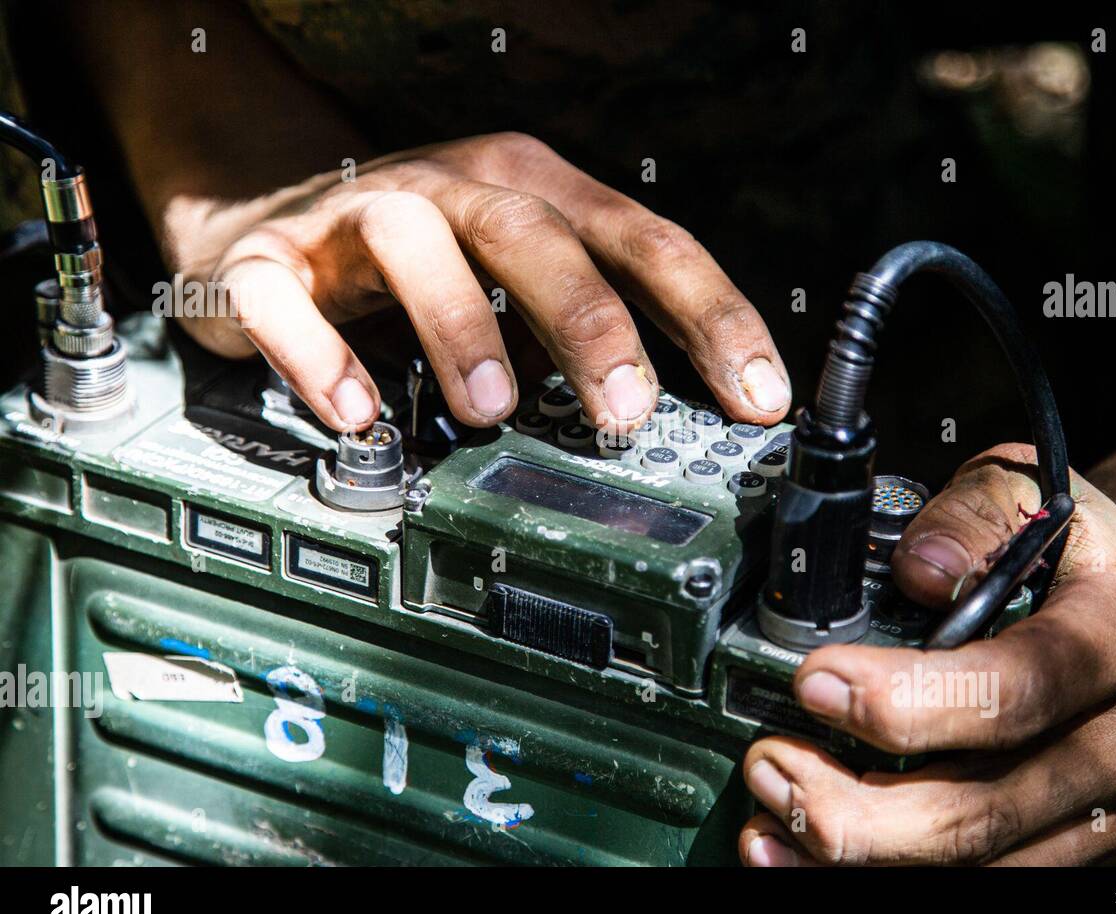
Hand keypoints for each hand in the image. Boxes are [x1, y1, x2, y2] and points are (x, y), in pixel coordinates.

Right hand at [166, 132, 790, 431]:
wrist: (257, 223)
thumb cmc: (414, 268)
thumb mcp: (515, 282)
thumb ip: (579, 333)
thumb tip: (664, 421)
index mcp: (535, 194)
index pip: (644, 243)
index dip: (709, 318)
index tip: (757, 400)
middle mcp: (455, 190)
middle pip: (537, 235)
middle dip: (591, 325)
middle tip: (626, 413)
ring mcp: (358, 216)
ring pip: (417, 243)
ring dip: (459, 327)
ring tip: (492, 411)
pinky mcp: (267, 258)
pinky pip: (286, 296)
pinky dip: (319, 353)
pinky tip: (357, 414)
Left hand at [739, 442, 1115, 864]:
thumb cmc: (1063, 550)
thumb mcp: (1025, 491)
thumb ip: (971, 516)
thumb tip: (920, 569)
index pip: (1015, 688)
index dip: (908, 700)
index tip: (813, 682)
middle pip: (985, 810)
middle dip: (857, 805)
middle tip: (770, 764)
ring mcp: (1112, 813)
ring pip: (977, 865)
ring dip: (858, 854)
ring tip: (769, 815)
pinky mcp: (1084, 853)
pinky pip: (986, 885)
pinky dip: (886, 879)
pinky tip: (810, 859)